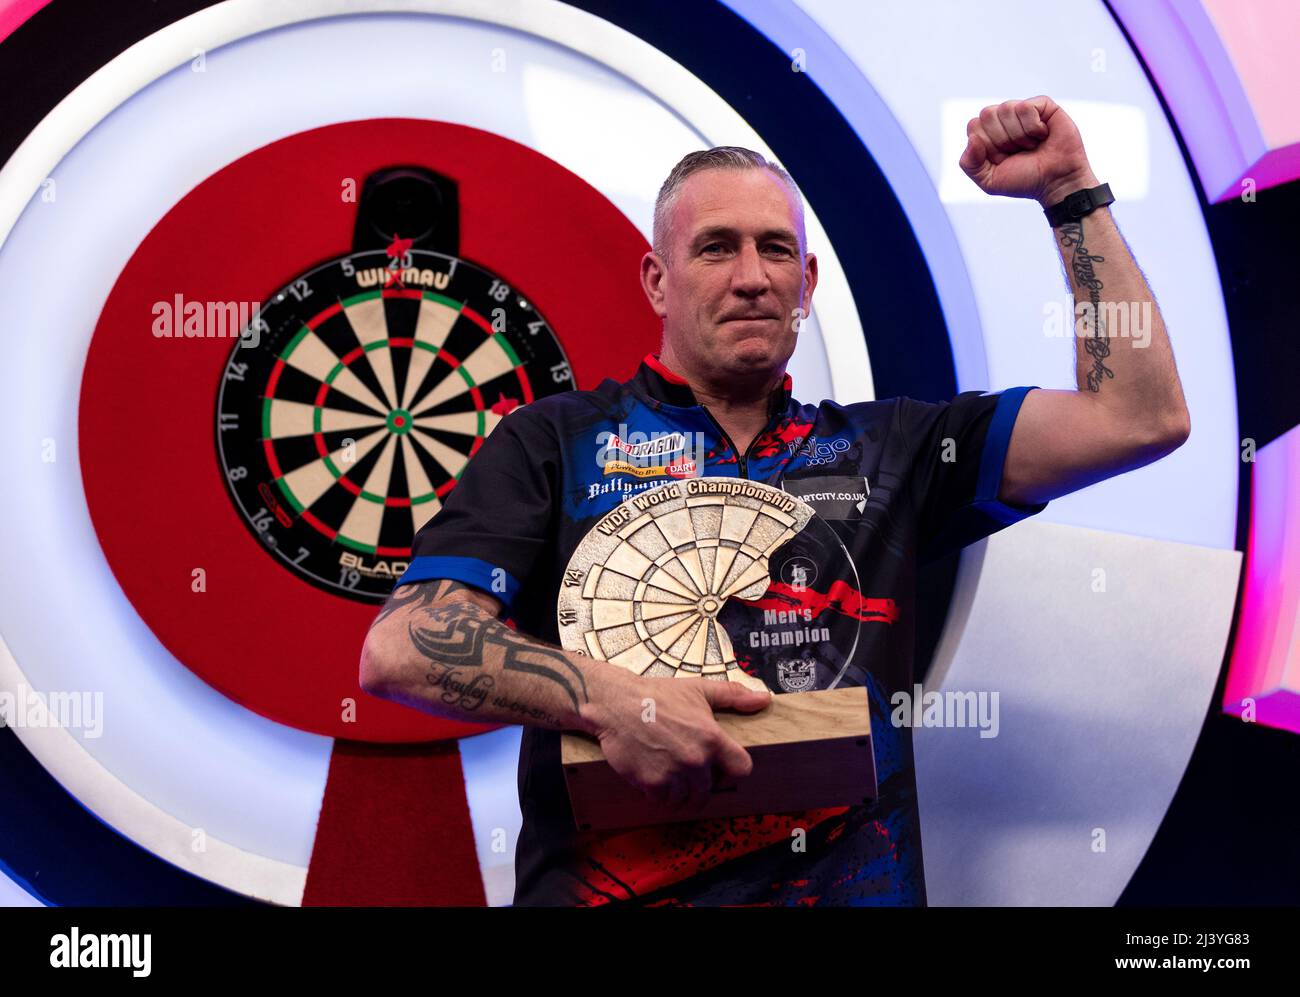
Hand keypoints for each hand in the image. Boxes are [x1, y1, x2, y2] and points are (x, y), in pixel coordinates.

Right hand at [579, 667, 772, 818]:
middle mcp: (695, 760)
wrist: (616, 703)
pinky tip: (654, 774)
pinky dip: (659, 793)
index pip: (742, 768)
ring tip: (669, 771)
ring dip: (679, 791)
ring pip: (686, 799)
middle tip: (685, 765)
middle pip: (710, 790)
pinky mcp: (651, 783)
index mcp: (712, 738)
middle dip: (700, 782)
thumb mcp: (698, 689)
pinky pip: (663, 801)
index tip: (720, 765)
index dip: (732, 769)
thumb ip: (733, 696)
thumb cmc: (658, 695)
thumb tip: (764, 699)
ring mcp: (673, 774)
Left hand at [959, 96, 1097, 207]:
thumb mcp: (988, 181)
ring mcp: (1023, 111)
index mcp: (988, 133)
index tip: (1002, 158)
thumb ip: (969, 163)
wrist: (1055, 182)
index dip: (987, 145)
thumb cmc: (1024, 180)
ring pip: (1006, 109)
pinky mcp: (1043, 105)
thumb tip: (972, 138)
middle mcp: (1004, 119)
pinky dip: (1032, 127)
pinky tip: (1042, 135)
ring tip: (1031, 145)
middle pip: (987, 114)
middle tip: (1017, 151)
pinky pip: (1025, 107)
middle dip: (1002, 139)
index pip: (974, 125)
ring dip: (1019, 135)